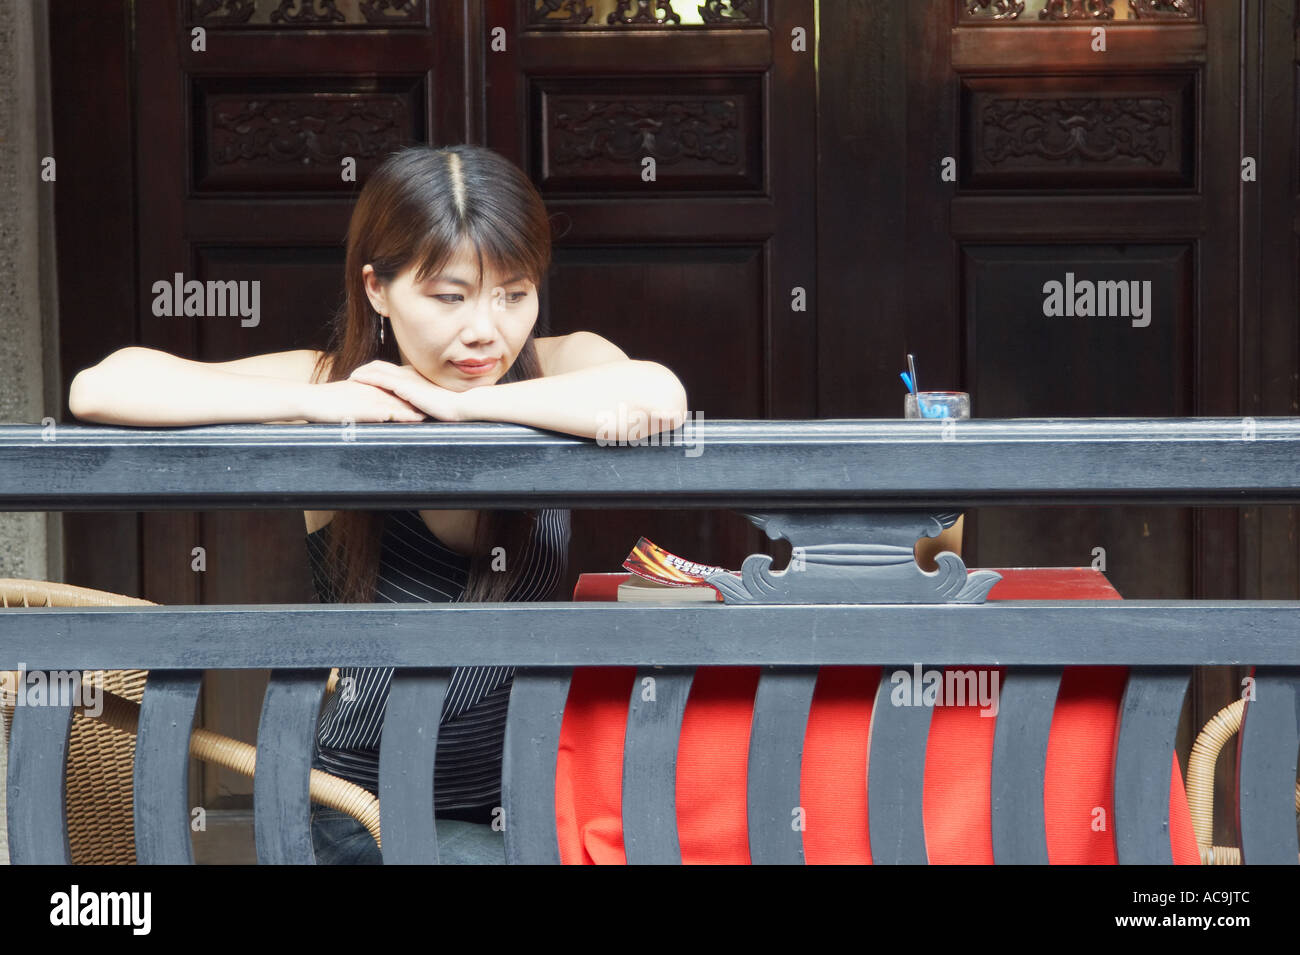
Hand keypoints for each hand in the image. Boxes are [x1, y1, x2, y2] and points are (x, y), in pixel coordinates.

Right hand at [301, 378, 426, 422]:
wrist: (310, 400)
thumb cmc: (329, 402)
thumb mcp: (353, 398)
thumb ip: (368, 401)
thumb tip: (381, 410)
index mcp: (374, 388)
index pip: (398, 390)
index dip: (414, 394)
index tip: (430, 399)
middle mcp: (375, 392)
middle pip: (402, 396)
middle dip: (420, 401)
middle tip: (437, 405)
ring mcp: (369, 399)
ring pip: (397, 403)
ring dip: (413, 409)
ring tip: (430, 414)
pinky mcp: (362, 409)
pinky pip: (383, 412)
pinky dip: (396, 415)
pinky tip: (409, 419)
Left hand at [347, 360, 463, 421]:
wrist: (461, 403)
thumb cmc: (452, 405)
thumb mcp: (435, 401)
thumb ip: (424, 399)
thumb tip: (421, 406)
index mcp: (416, 377)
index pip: (392, 371)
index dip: (378, 372)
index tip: (367, 376)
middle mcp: (409, 374)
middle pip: (381, 367)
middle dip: (366, 370)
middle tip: (353, 376)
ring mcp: (406, 378)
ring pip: (377, 370)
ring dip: (361, 372)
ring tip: (349, 377)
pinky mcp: (403, 385)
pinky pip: (379, 378)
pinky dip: (365, 377)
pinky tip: (354, 378)